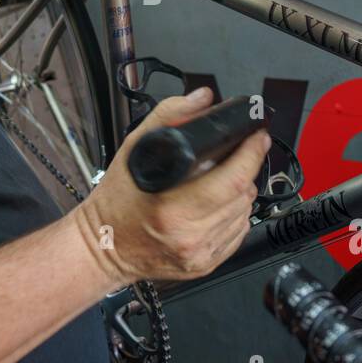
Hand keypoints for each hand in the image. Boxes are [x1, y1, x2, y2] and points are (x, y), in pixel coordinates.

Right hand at [72, 87, 270, 286]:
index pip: (233, 178)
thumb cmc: (116, 200)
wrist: (104, 245)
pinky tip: (215, 206)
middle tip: (236, 155)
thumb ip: (170, 117)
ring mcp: (201, 253)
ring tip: (219, 181)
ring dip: (240, 192)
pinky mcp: (206, 264)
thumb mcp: (134, 149)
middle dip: (246, 168)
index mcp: (173, 207)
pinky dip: (233, 214)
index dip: (252, 153)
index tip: (257, 136)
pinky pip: (238, 233)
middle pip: (244, 194)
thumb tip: (202, 98)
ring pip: (245, 212)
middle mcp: (190, 235)